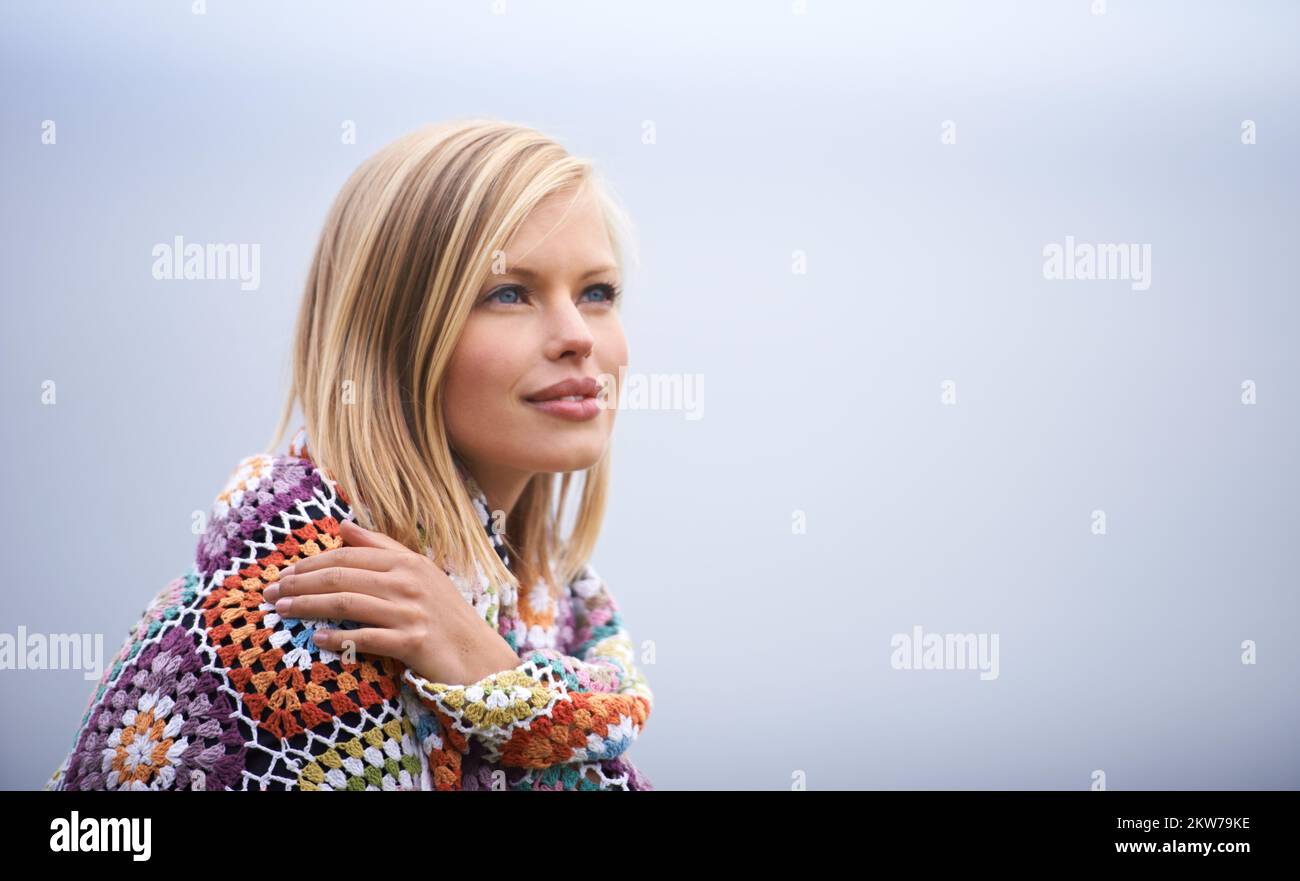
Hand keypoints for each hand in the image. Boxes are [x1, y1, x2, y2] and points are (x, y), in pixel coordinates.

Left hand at [262, 519, 521, 685]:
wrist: (479, 657)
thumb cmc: (444, 616)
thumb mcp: (420, 574)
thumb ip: (382, 549)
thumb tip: (343, 525)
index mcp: (408, 562)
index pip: (347, 557)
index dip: (310, 564)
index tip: (283, 574)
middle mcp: (408, 582)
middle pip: (340, 577)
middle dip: (299, 583)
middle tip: (270, 593)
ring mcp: (411, 611)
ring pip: (346, 603)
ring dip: (308, 606)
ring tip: (281, 611)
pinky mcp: (413, 642)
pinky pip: (366, 637)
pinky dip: (339, 637)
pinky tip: (318, 639)